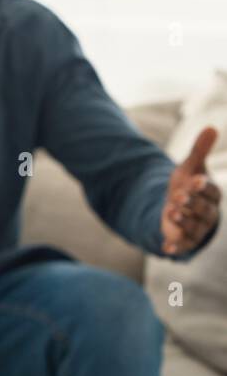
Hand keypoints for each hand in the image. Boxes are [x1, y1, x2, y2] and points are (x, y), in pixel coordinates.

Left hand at [160, 126, 221, 255]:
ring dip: (183, 220)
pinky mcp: (185, 240)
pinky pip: (184, 245)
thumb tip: (210, 127)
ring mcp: (197, 227)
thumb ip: (199, 150)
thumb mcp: (190, 167)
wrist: (180, 206)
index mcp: (211, 193)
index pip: (209, 190)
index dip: (202, 186)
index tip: (194, 179)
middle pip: (202, 209)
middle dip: (190, 203)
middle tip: (178, 197)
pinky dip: (176, 247)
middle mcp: (207, 212)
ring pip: (193, 226)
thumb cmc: (188, 184)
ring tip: (170, 211)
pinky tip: (166, 249)